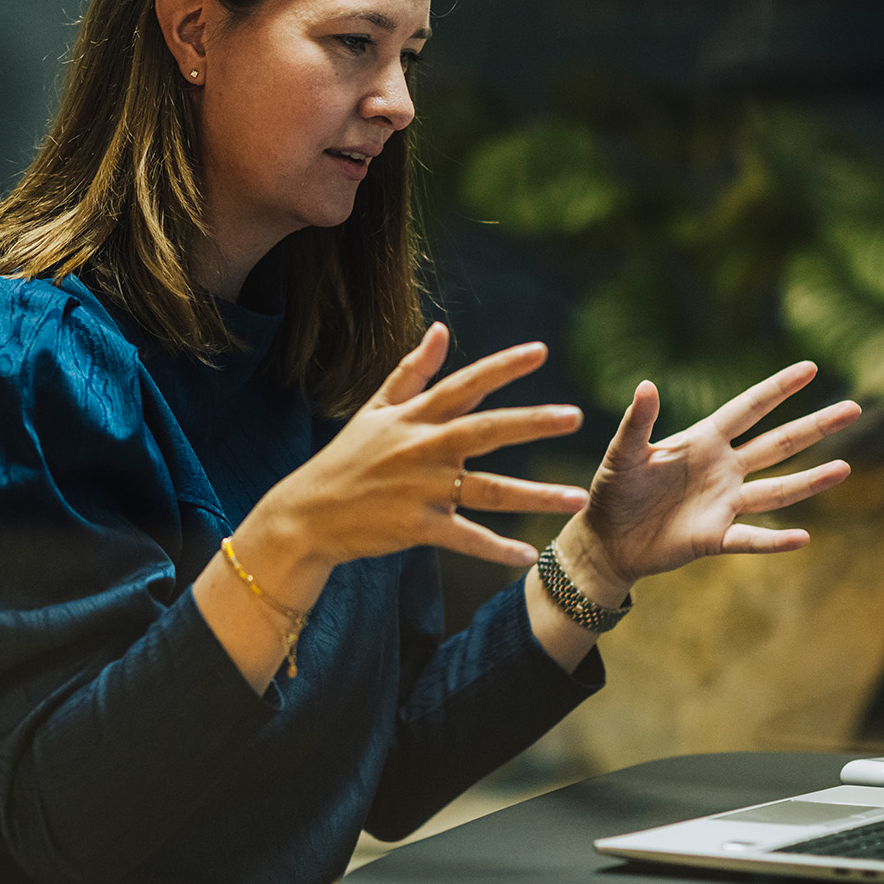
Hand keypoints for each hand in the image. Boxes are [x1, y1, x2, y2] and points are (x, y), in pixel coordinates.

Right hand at [251, 323, 590, 575]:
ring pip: (489, 491)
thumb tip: (441, 329)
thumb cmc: (346, 459)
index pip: (465, 384)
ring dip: (535, 496)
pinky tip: (527, 553)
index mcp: (414, 417)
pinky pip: (466, 538)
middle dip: (532, 423)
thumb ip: (412, 371)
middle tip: (575, 416)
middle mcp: (422, 449)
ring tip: (577, 498)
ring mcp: (421, 489)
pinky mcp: (417, 527)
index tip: (541, 351)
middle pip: (486, 432)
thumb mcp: (375, 409)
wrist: (306, 514)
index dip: (502, 367)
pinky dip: (495, 548)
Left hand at [562, 362, 859, 593]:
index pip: (748, 409)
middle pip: (777, 444)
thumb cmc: (613, 491)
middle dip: (814, 427)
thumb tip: (647, 384)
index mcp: (703, 441)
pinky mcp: (714, 538)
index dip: (778, 389)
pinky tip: (802, 537)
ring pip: (776, 490)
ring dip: (810, 480)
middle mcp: (723, 469)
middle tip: (854, 408)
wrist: (605, 540)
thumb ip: (637, 423)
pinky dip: (774, 540)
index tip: (810, 367)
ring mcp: (723, 504)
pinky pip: (751, 538)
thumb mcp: (622, 454)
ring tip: (845, 468)